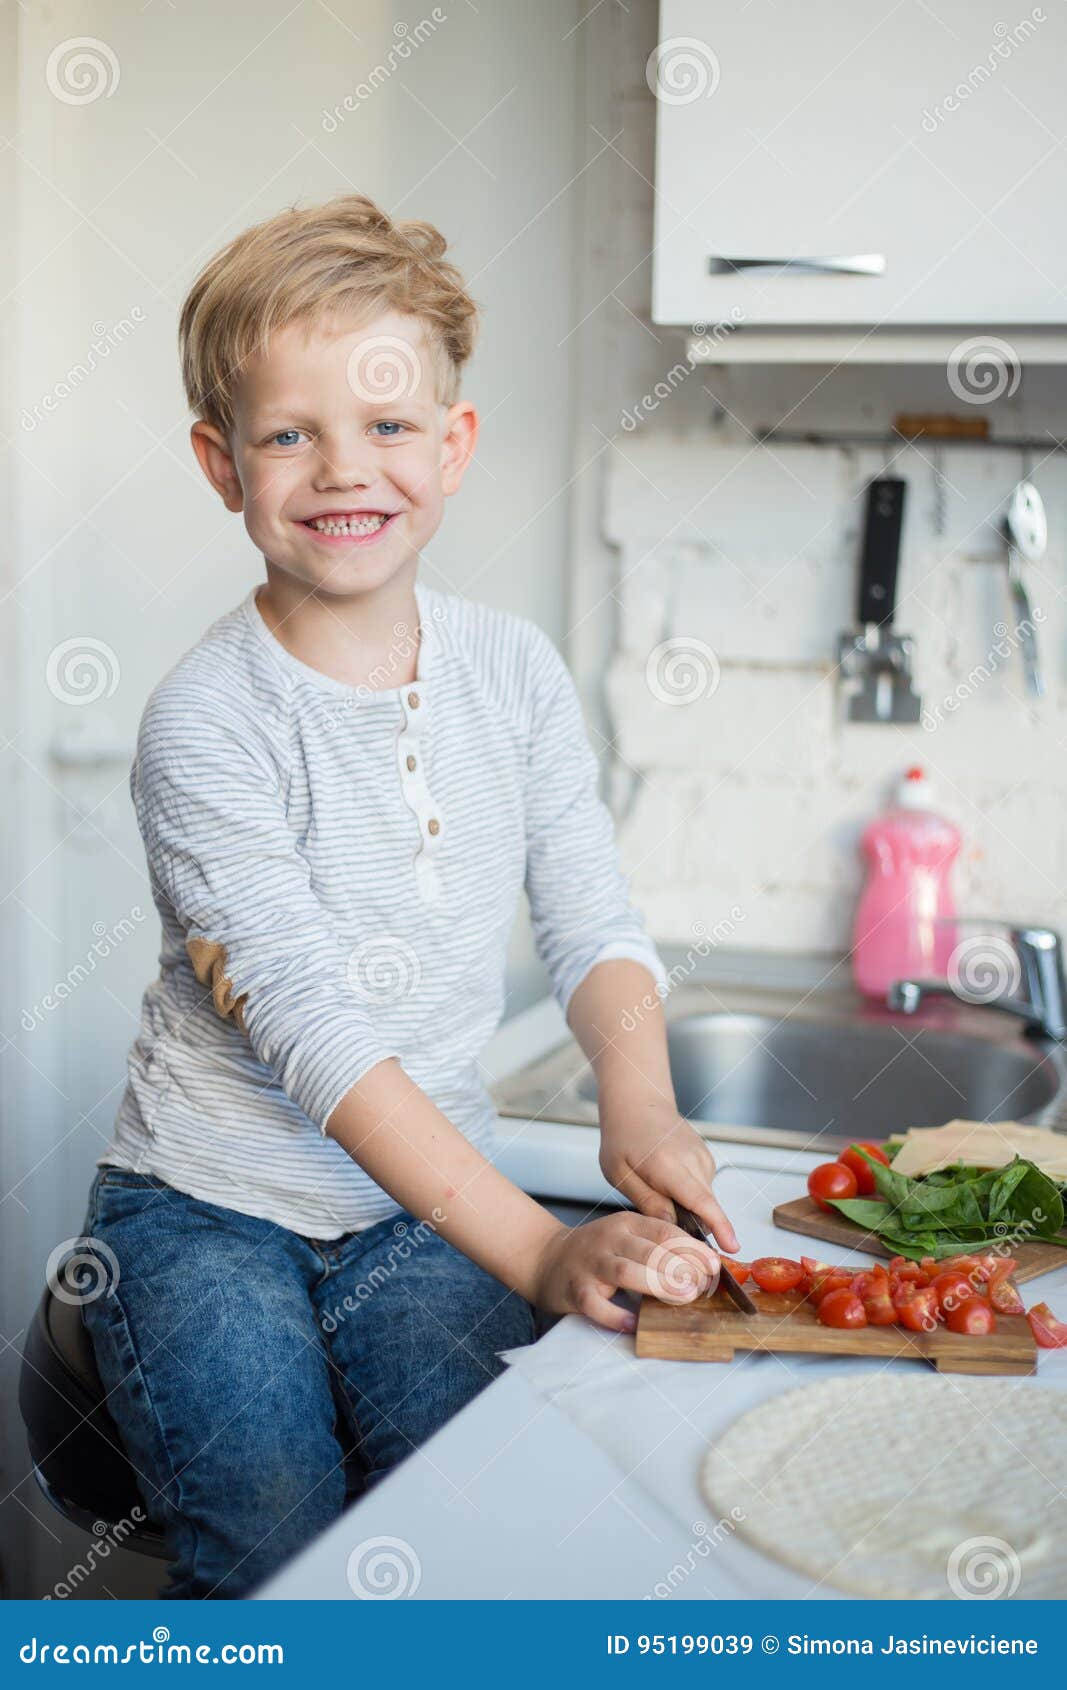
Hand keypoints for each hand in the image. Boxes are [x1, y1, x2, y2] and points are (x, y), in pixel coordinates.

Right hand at [530, 1211, 719, 1333]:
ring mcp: (591, 1264)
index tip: (713, 1266)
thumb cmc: (598, 1252)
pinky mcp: (575, 1290)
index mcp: (627, 1224)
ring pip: (625, 1271)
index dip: (692, 1249)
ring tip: (681, 1298)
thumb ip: (658, 1247)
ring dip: (656, 1285)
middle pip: (648, 1251)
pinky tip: (634, 1323)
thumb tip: (703, 1266)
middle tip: (700, 1286)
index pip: (664, 1231)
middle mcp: (609, 1239)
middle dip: (679, 1268)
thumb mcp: (628, 1238)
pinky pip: (596, 1304)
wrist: (547, 1258)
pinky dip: (615, 1315)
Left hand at [598, 1098, 738, 1253]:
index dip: (719, 1226)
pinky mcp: (707, 1159)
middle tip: (662, 1222)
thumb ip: (647, 1202)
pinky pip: (702, 1189)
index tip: (732, 1246)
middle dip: (693, 1226)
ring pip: (703, 1199)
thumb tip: (671, 1228)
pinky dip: (688, 1195)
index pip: (701, 1201)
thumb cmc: (624, 1136)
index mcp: (668, 1164)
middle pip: (706, 1206)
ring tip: (656, 1189)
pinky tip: (667, 1181)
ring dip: (686, 1208)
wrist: (638, 1104)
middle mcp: (693, 1160)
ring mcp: (703, 1158)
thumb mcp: (620, 1174)